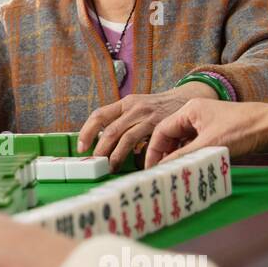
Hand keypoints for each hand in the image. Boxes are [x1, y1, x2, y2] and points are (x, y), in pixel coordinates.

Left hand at [77, 83, 214, 168]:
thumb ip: (123, 122)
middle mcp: (134, 108)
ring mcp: (147, 116)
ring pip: (125, 138)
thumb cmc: (158, 109)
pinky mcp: (160, 125)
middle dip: (100, 149)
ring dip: (116, 156)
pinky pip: (145, 144)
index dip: (87, 131)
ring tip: (111, 168)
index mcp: (125, 103)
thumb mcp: (138, 109)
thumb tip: (104, 146)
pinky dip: (138, 157)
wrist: (186, 99)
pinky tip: (136, 165)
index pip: (99, 115)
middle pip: (109, 130)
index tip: (81, 147)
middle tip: (95, 163)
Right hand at [144, 99, 267, 167]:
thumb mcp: (210, 145)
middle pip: (171, 135)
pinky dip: (192, 156)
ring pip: (184, 142)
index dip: (154, 150)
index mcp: (190, 110)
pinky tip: (192, 167)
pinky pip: (197, 145)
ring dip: (179, 156)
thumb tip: (161, 169)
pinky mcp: (218, 132)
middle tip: (162, 173)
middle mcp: (196, 114)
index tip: (151, 168)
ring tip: (176, 172)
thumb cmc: (243, 131)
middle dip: (165, 154)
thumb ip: (183, 157)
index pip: (162, 130)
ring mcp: (207, 123)